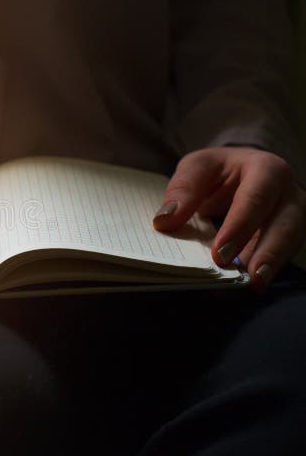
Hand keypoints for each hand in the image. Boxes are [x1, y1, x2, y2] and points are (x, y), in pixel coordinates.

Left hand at [153, 147, 305, 289]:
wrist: (239, 171)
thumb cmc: (218, 170)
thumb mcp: (197, 168)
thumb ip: (183, 189)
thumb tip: (165, 221)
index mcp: (266, 170)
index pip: (256, 198)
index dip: (239, 226)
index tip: (219, 253)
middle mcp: (287, 194)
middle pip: (286, 226)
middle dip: (266, 253)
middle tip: (244, 278)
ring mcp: (292, 218)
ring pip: (289, 244)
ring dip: (270, 268)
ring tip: (248, 287)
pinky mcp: (286, 237)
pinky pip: (278, 257)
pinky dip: (260, 271)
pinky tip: (241, 287)